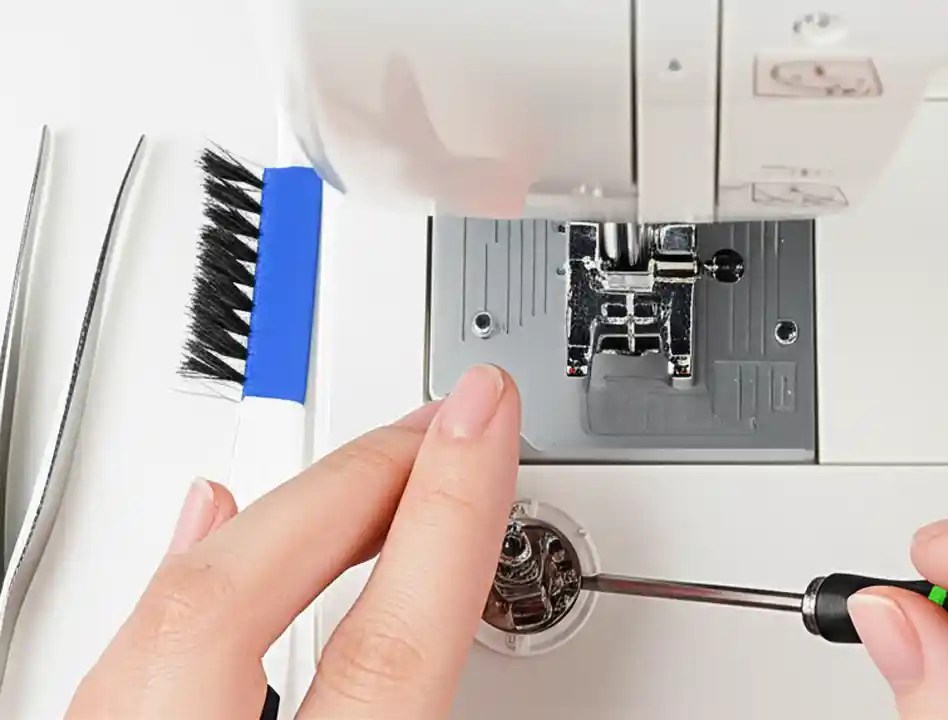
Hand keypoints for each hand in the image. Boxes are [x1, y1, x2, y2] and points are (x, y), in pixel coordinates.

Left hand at [68, 365, 519, 718]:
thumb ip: (428, 710)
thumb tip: (471, 620)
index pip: (382, 652)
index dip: (445, 516)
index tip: (482, 421)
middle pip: (236, 601)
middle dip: (353, 485)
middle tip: (440, 426)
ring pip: (160, 611)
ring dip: (276, 517)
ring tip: (363, 467)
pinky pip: (112, 658)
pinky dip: (179, 579)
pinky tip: (209, 530)